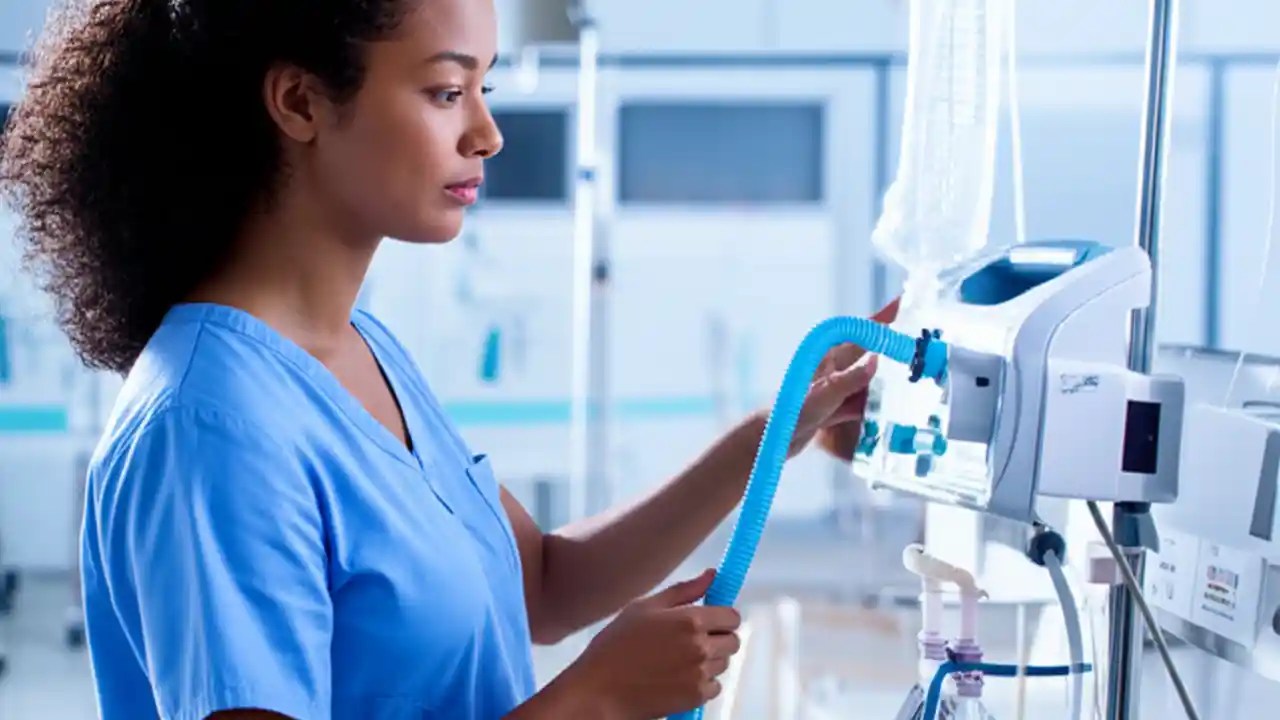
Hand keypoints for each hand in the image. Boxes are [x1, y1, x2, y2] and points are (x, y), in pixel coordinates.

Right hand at [567, 569, 741, 718]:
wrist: (599, 689)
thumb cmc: (616, 645)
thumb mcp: (644, 607)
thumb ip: (684, 591)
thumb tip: (712, 575)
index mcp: (690, 620)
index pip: (732, 616)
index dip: (721, 617)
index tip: (708, 620)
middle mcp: (701, 647)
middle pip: (733, 641)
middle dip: (718, 638)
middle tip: (693, 641)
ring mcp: (700, 674)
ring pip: (723, 664)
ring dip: (710, 661)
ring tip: (680, 660)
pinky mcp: (696, 697)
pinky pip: (714, 686)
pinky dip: (702, 683)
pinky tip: (679, 678)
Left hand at [789, 298, 900, 460]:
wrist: (773, 439)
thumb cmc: (793, 413)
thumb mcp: (823, 396)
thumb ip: (848, 380)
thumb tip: (877, 361)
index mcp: (828, 357)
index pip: (861, 332)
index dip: (883, 318)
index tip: (903, 303)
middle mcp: (834, 368)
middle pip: (870, 351)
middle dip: (892, 344)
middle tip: (919, 339)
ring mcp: (836, 388)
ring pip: (870, 378)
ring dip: (889, 377)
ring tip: (915, 372)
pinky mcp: (836, 407)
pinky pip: (864, 401)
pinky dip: (878, 403)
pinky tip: (895, 408)